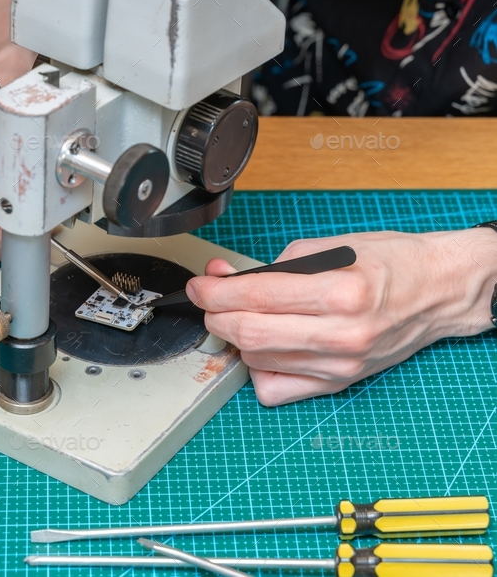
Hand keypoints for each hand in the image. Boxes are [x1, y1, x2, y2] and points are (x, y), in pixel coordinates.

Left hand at [186, 230, 496, 405]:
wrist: (436, 291)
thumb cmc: (391, 261)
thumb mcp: (333, 245)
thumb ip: (277, 264)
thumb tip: (229, 277)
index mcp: (341, 292)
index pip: (256, 298)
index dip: (215, 291)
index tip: (200, 284)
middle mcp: (341, 335)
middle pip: (249, 335)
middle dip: (215, 315)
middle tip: (209, 299)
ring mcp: (340, 364)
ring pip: (257, 361)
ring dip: (234, 338)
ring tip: (238, 313)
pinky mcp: (339, 382)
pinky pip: (277, 390)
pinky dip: (256, 369)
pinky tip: (263, 347)